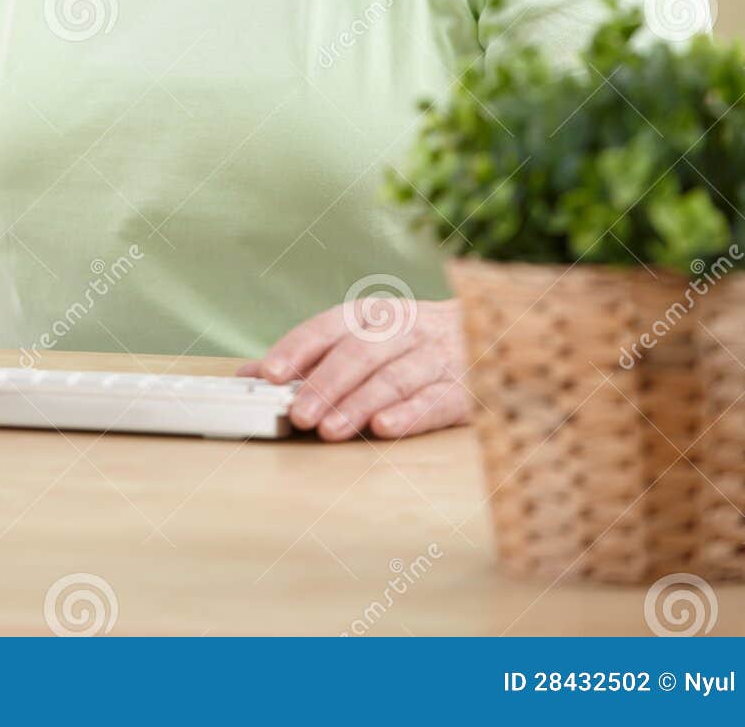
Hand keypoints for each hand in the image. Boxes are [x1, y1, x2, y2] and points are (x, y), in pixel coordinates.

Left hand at [238, 296, 469, 441]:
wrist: (497, 336)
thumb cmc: (414, 345)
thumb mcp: (366, 338)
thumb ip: (312, 357)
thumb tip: (247, 375)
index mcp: (374, 315)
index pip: (329, 326)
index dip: (297, 348)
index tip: (268, 374)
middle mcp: (404, 330)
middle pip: (359, 353)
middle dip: (324, 384)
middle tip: (297, 413)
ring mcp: (435, 357)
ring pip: (393, 377)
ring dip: (359, 403)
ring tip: (329, 430)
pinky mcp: (465, 388)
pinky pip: (435, 400)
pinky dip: (409, 414)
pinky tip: (384, 428)